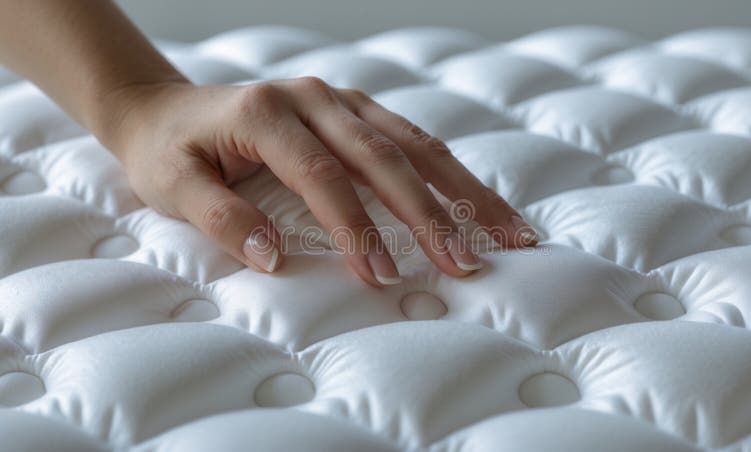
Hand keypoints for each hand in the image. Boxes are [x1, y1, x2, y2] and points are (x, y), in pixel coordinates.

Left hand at [105, 77, 537, 285]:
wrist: (167, 109)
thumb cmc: (171, 152)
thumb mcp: (174, 186)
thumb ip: (220, 219)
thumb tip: (274, 260)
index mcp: (267, 113)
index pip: (323, 175)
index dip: (357, 227)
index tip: (384, 276)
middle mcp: (314, 98)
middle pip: (386, 155)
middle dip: (432, 213)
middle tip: (469, 262)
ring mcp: (341, 100)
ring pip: (415, 143)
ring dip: (462, 190)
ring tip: (508, 230)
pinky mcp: (357, 110)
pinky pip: (413, 139)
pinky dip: (450, 174)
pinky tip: (479, 202)